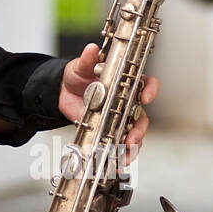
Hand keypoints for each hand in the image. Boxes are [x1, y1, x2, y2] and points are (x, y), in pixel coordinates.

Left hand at [57, 41, 158, 163]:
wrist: (62, 93)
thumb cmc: (77, 76)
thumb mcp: (80, 67)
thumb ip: (87, 59)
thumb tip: (91, 49)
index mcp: (125, 82)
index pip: (146, 84)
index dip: (150, 90)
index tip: (146, 97)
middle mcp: (126, 101)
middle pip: (143, 115)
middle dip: (140, 128)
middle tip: (132, 136)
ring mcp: (119, 118)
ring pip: (134, 133)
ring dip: (133, 145)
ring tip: (125, 152)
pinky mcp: (109, 131)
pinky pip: (120, 145)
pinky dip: (121, 155)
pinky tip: (117, 162)